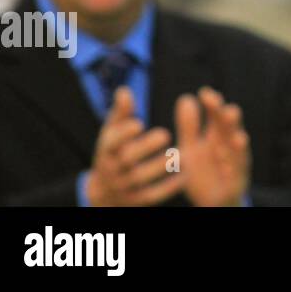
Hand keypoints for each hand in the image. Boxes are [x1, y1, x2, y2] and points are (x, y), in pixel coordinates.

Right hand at [85, 87, 184, 205]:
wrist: (105, 193)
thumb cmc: (115, 153)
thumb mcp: (113, 134)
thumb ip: (121, 113)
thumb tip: (124, 91)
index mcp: (107, 150)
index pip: (110, 142)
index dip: (123, 133)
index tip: (139, 123)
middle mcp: (114, 169)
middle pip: (126, 160)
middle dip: (144, 147)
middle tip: (165, 134)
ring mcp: (125, 186)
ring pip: (140, 178)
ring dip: (161, 166)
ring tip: (180, 154)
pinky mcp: (138, 200)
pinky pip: (153, 196)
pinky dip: (168, 187)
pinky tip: (184, 175)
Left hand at [175, 87, 250, 206]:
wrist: (212, 201)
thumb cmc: (203, 172)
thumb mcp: (191, 149)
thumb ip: (189, 127)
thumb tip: (187, 98)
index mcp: (216, 135)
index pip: (216, 115)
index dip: (212, 104)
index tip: (204, 93)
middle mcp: (228, 144)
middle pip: (229, 127)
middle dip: (227, 118)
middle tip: (222, 107)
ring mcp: (235, 161)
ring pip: (238, 147)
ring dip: (236, 138)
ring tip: (235, 130)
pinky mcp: (237, 179)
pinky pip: (238, 171)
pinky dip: (236, 164)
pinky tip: (233, 155)